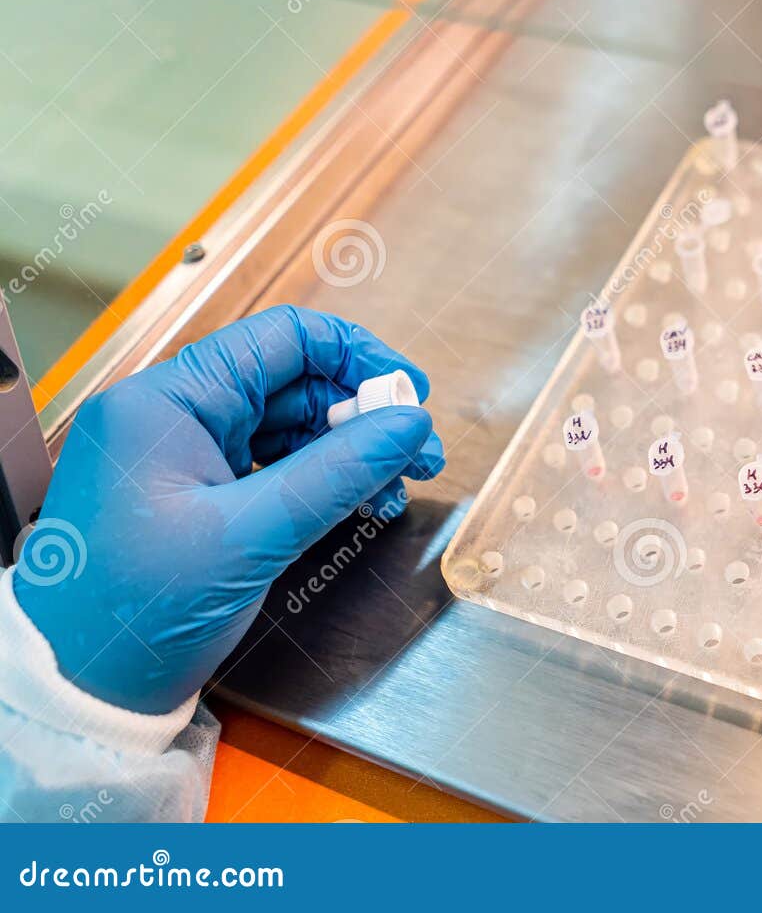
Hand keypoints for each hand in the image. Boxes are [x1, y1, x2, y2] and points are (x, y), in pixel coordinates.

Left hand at [13, 306, 445, 713]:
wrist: (77, 686)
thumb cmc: (133, 611)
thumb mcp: (250, 536)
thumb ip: (337, 472)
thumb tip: (408, 424)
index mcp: (168, 402)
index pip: (282, 340)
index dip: (357, 357)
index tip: (410, 394)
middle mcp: (175, 416)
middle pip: (293, 382)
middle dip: (363, 414)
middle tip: (420, 454)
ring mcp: (185, 457)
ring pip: (290, 427)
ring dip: (351, 451)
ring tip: (399, 485)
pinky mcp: (199, 496)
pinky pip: (275, 466)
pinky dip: (323, 480)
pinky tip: (361, 501)